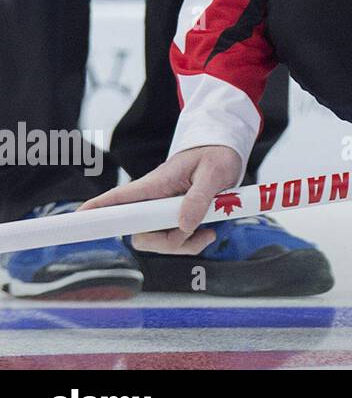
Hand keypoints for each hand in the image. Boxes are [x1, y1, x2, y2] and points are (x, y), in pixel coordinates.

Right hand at [79, 145, 242, 254]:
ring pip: (158, 242)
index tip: (79, 217)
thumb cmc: (215, 155)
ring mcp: (161, 212)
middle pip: (141, 234)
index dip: (97, 208)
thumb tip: (184, 225)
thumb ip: (199, 197)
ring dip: (184, 244)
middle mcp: (153, 200)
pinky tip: (209, 232)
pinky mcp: (173, 219)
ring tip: (210, 231)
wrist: (225, 152)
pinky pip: (175, 242)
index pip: (119, 197)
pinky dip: (192, 243)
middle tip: (197, 233)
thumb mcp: (215, 172)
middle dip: (167, 243)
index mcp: (155, 183)